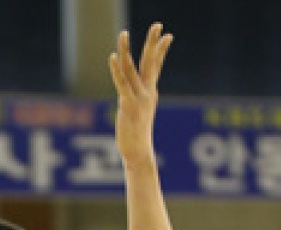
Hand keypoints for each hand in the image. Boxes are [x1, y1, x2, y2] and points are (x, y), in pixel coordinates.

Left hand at [108, 23, 172, 163]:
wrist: (138, 153)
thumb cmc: (136, 135)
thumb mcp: (139, 113)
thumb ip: (138, 102)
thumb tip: (136, 98)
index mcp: (150, 92)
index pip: (156, 66)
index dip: (161, 50)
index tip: (167, 35)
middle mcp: (147, 92)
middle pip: (150, 62)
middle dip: (153, 43)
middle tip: (158, 25)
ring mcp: (139, 98)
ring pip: (131, 68)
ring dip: (126, 50)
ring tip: (123, 33)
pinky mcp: (129, 105)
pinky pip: (122, 83)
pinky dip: (116, 70)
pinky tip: (112, 57)